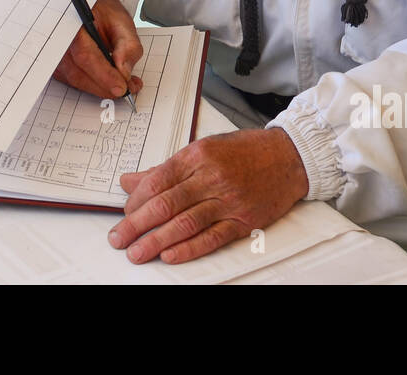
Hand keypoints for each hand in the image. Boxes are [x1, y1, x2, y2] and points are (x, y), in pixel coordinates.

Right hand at [52, 0, 142, 99]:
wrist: (88, 6)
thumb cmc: (102, 12)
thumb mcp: (122, 21)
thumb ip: (128, 45)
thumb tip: (125, 72)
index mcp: (73, 25)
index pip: (86, 56)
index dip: (104, 75)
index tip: (122, 87)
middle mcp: (58, 42)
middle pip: (79, 74)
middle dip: (106, 86)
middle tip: (130, 88)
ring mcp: (55, 56)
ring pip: (78, 82)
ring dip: (102, 88)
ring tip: (126, 84)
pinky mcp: (58, 66)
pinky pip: (76, 82)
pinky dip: (95, 85)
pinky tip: (111, 82)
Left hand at [108, 128, 308, 263]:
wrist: (288, 156)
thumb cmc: (243, 151)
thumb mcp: (201, 149)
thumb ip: (164, 169)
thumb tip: (129, 181)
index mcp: (196, 156)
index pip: (157, 181)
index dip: (136, 201)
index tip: (124, 213)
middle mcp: (210, 177)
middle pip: (166, 204)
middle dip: (137, 223)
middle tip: (118, 238)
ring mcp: (228, 200)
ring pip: (185, 223)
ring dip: (157, 241)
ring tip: (137, 253)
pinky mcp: (243, 219)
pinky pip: (212, 237)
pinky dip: (190, 248)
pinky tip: (170, 255)